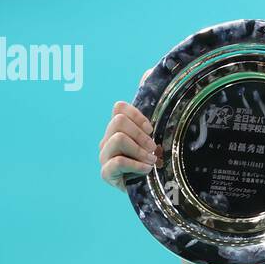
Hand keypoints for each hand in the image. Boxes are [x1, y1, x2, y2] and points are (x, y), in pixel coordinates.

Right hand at [99, 73, 158, 191]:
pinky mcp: (106, 174)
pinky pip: (116, 162)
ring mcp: (104, 156)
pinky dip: (135, 165)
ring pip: (118, 139)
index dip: (137, 115)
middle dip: (141, 134)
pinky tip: (146, 170)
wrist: (154, 191)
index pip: (119, 108)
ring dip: (140, 150)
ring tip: (152, 161)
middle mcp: (107, 140)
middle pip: (118, 121)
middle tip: (154, 148)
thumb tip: (147, 72)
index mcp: (118, 128)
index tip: (151, 129)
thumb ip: (154, 106)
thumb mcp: (159, 135)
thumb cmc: (156, 161)